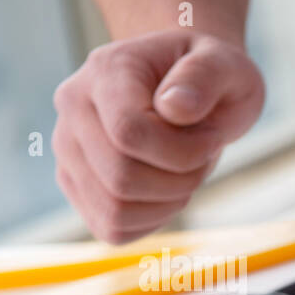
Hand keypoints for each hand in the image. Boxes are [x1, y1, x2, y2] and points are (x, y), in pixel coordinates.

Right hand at [52, 29, 263, 243]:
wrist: (190, 89)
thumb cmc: (210, 79)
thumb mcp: (225, 65)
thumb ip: (204, 77)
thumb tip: (173, 108)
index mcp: (106, 71)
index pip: (129, 134)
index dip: (185, 152)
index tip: (212, 136)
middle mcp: (73, 107)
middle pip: (121, 178)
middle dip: (181, 180)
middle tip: (201, 157)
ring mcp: (68, 148)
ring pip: (114, 210)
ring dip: (168, 202)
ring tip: (184, 172)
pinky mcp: (76, 184)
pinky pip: (112, 228)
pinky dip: (151, 221)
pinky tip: (167, 191)